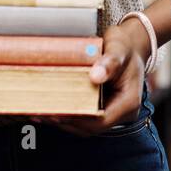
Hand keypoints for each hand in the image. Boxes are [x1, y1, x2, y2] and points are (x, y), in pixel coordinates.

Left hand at [31, 21, 149, 135]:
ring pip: (85, 124)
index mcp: (128, 103)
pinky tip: (50, 105)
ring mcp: (111, 110)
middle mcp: (121, 112)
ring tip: (39, 111)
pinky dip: (67, 112)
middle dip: (65, 121)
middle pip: (90, 127)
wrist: (131, 43)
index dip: (77, 118)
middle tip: (41, 113)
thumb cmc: (126, 46)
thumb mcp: (119, 49)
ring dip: (63, 119)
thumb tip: (96, 76)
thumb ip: (109, 62)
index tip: (57, 112)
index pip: (100, 121)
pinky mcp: (101, 106)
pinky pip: (83, 115)